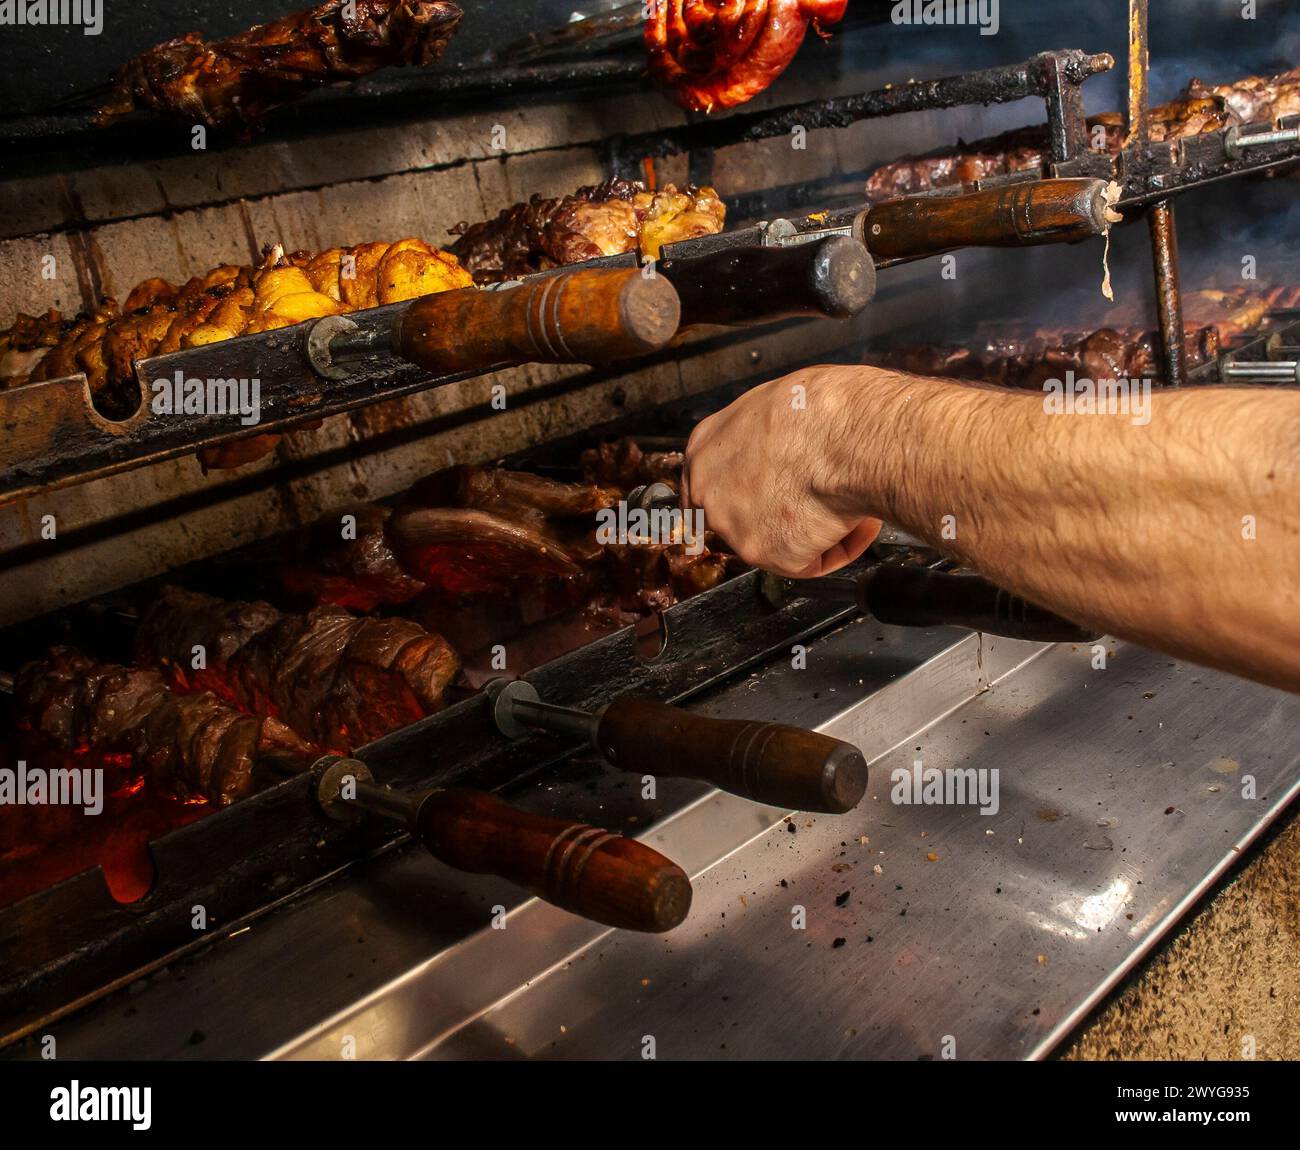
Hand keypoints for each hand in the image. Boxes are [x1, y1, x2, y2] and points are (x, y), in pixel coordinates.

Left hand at [682, 365, 880, 577]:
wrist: (845, 434)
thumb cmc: (823, 409)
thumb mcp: (778, 404)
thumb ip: (765, 437)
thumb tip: (785, 448)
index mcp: (706, 448)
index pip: (711, 484)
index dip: (748, 492)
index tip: (772, 496)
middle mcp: (707, 490)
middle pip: (742, 517)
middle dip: (782, 515)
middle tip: (820, 499)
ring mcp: (733, 526)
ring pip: (780, 541)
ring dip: (815, 529)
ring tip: (849, 500)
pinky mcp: (765, 554)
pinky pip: (810, 561)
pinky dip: (839, 546)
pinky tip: (855, 519)